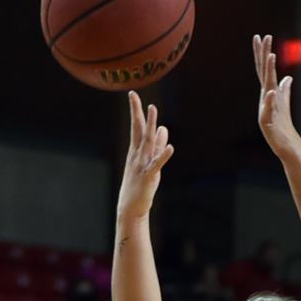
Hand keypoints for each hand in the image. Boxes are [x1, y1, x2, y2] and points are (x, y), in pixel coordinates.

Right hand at [118, 91, 174, 221]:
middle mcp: (137, 154)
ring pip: (147, 142)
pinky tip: (170, 147)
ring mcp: (142, 164)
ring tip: (153, 110)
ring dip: (151, 125)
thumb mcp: (149, 161)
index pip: (136, 126)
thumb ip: (157, 145)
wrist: (131, 206)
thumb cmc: (139, 184)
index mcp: (136, 150)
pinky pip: (156, 164)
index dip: (136, 111)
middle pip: (138, 130)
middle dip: (137, 112)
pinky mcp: (148, 176)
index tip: (132, 95)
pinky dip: (163, 155)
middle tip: (134, 96)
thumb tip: (163, 128)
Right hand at [252, 34, 300, 156]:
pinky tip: (271, 91)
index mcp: (268, 90)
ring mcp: (265, 106)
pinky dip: (269, 100)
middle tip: (262, 36)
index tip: (262, 36)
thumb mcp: (284, 103)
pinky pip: (268, 108)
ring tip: (270, 56)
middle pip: (263, 71)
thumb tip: (287, 78)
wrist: (284, 143)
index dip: (263, 52)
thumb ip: (285, 90)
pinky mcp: (267, 120)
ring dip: (268, 71)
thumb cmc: (282, 124)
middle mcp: (265, 96)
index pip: (264, 68)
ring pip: (266, 85)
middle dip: (263, 54)